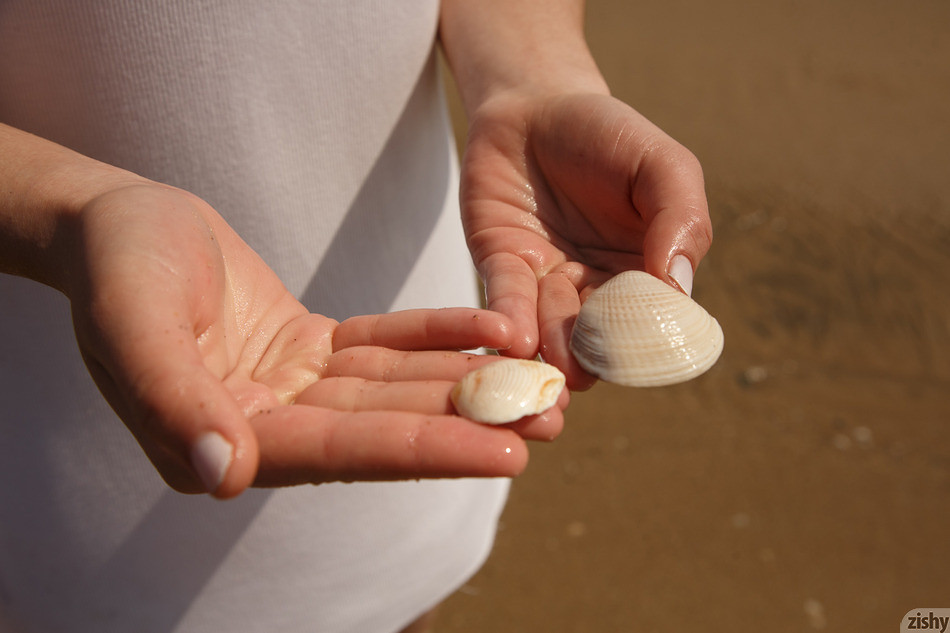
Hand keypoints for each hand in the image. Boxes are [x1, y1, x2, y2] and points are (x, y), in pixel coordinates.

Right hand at [68, 184, 562, 497]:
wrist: (111, 222)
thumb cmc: (112, 265)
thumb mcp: (130, 321)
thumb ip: (170, 399)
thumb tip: (221, 475)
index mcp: (223, 441)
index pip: (342, 452)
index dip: (425, 450)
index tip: (506, 452)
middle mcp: (266, 428)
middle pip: (384, 428)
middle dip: (469, 423)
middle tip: (551, 420)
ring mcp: (292, 390)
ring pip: (394, 388)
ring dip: (467, 382)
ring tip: (543, 380)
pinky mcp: (310, 350)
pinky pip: (383, 344)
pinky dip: (434, 338)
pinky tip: (491, 332)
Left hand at [460, 92, 712, 388]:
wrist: (536, 104)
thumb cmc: (609, 134)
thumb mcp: (663, 165)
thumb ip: (680, 219)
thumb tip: (678, 286)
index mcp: (644, 274)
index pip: (650, 319)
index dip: (646, 339)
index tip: (641, 356)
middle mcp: (595, 290)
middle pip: (598, 336)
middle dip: (593, 358)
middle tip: (588, 373)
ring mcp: (545, 282)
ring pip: (550, 327)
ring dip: (551, 348)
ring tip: (553, 363)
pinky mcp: (501, 267)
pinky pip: (505, 299)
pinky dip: (510, 319)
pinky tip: (515, 336)